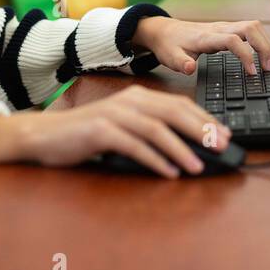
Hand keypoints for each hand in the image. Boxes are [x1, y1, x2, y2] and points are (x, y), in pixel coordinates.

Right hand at [0, 86, 232, 177]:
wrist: (45, 136)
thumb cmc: (85, 135)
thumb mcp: (122, 127)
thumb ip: (148, 131)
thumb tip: (185, 148)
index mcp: (137, 97)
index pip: (180, 104)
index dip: (205, 118)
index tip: (225, 134)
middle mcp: (129, 101)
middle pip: (174, 112)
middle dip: (202, 130)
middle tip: (221, 147)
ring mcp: (114, 115)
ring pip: (157, 129)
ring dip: (181, 149)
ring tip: (198, 167)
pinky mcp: (101, 132)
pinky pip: (134, 146)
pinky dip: (154, 160)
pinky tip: (168, 172)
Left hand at [131, 15, 269, 74]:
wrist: (164, 30)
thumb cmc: (169, 45)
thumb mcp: (169, 57)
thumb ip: (180, 63)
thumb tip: (189, 69)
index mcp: (206, 37)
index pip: (233, 40)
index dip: (246, 55)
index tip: (252, 72)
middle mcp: (219, 28)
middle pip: (251, 28)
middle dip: (265, 46)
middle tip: (268, 68)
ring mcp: (224, 27)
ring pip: (254, 26)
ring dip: (266, 42)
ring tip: (269, 64)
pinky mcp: (228, 29)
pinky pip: (250, 29)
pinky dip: (261, 40)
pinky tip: (262, 55)